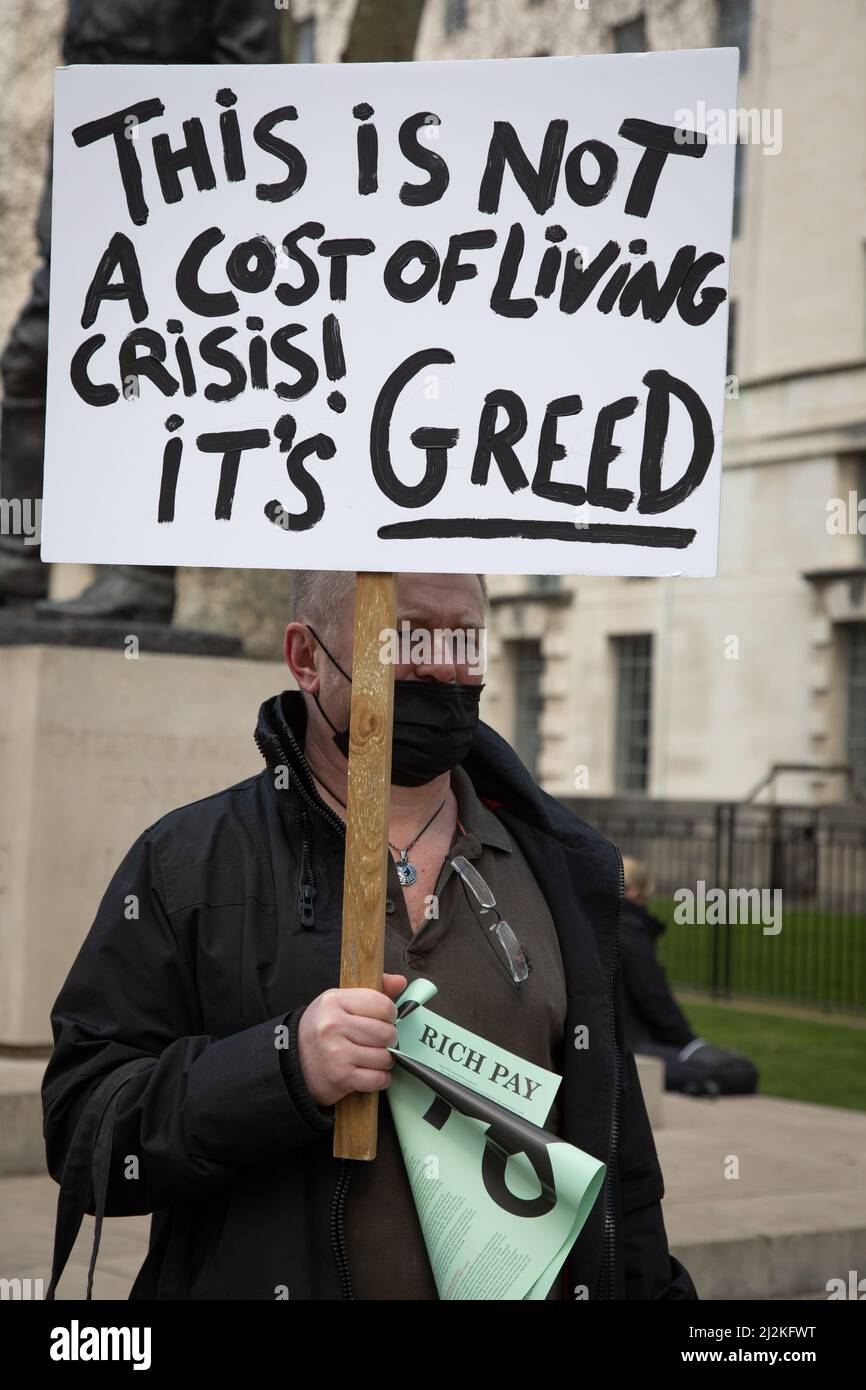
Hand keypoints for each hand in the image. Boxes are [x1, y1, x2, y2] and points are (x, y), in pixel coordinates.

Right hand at [297, 973, 407, 1106]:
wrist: (293, 1062)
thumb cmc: (321, 1030)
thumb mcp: (339, 1002)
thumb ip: (372, 991)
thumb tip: (400, 981)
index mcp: (334, 1001)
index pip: (383, 1005)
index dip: (390, 1014)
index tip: (384, 1020)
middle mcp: (333, 1025)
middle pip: (387, 1033)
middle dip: (389, 1040)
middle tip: (379, 1041)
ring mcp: (336, 1053)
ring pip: (385, 1057)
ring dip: (385, 1060)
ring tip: (372, 1057)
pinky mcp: (340, 1077)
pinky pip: (378, 1078)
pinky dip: (380, 1078)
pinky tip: (369, 1072)